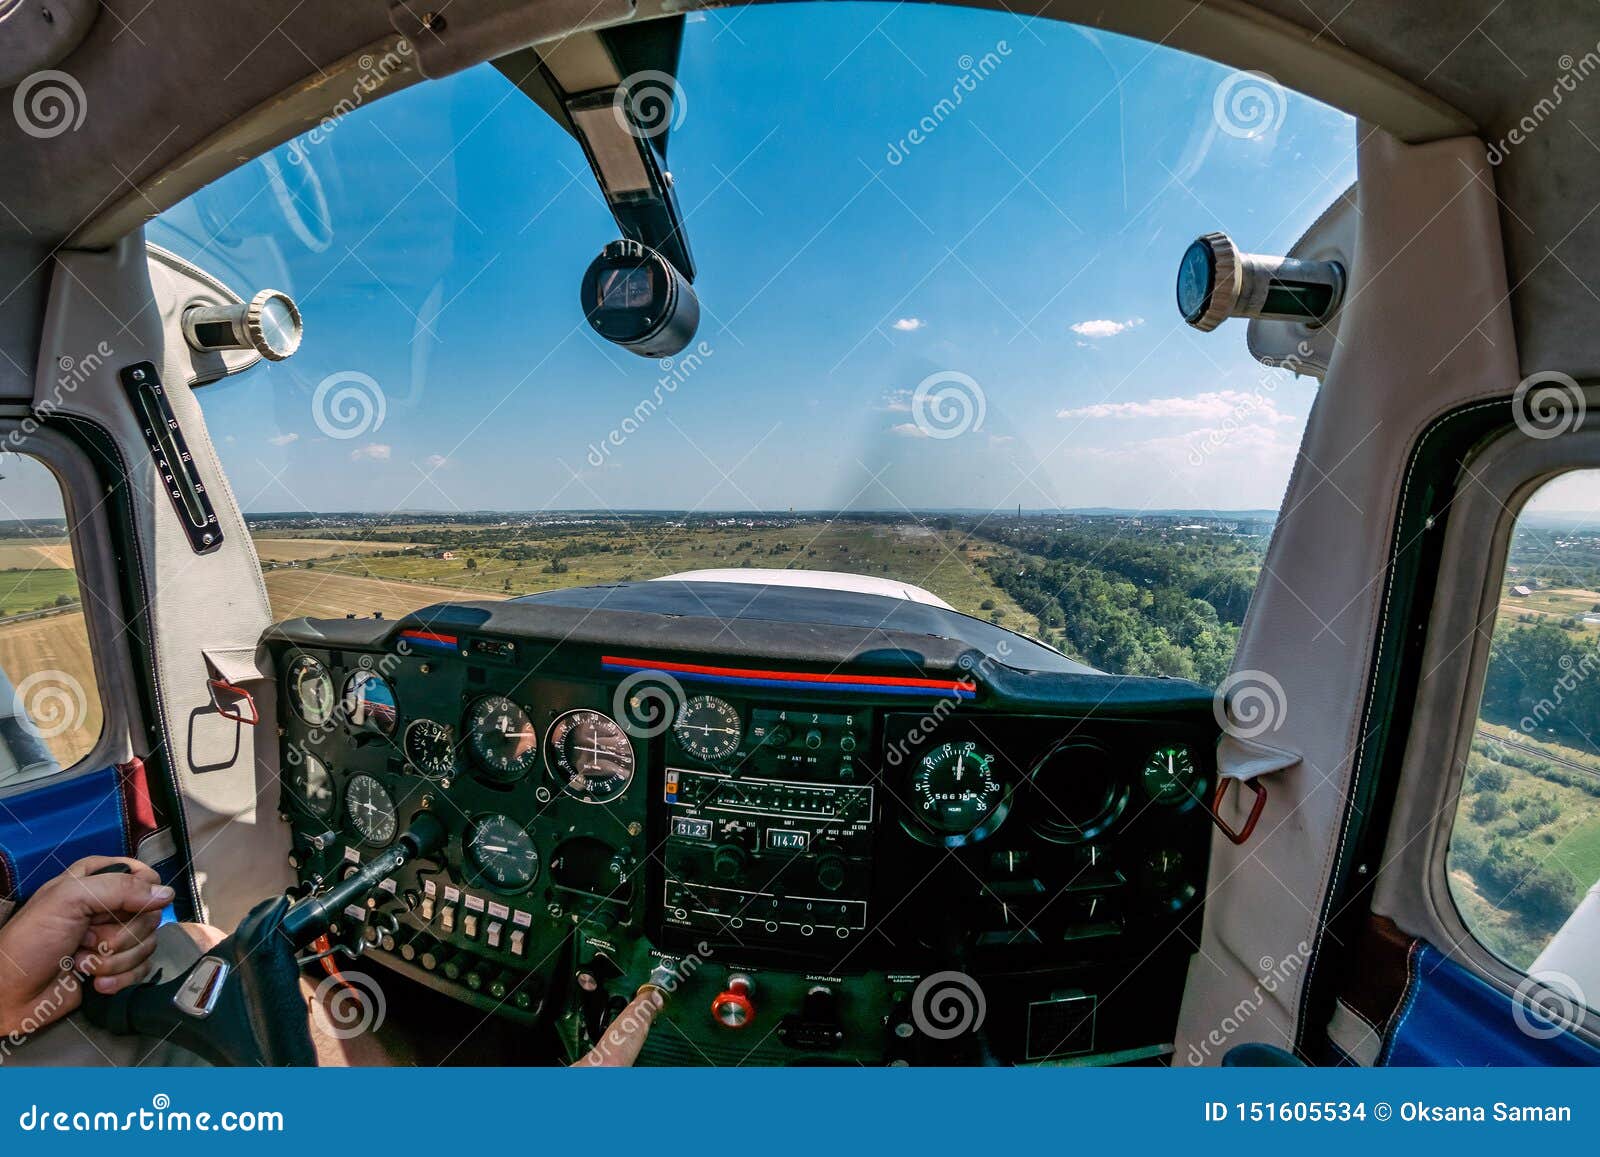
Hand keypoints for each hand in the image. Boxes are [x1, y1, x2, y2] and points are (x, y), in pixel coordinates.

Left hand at [0, 857, 173, 1035]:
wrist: (7, 995)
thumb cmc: (30, 942)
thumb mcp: (68, 900)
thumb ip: (119, 889)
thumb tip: (168, 894)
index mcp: (96, 879)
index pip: (145, 877)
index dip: (140, 896)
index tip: (119, 909)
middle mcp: (108, 906)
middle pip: (150, 915)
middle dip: (120, 936)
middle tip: (86, 941)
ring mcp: (113, 938)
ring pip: (148, 944)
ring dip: (115, 961)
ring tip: (83, 964)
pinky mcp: (116, 968)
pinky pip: (142, 969)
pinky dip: (119, 979)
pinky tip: (95, 983)